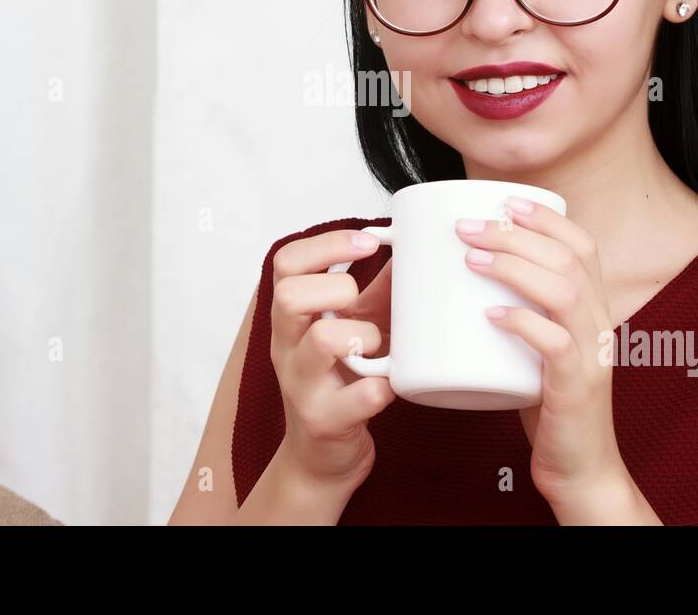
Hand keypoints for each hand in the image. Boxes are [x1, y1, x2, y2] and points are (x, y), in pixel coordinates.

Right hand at [269, 229, 397, 488]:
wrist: (322, 455)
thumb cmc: (339, 382)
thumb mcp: (353, 326)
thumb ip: (377, 290)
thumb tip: (411, 247)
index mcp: (292, 318)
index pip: (287, 264)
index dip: (327, 244)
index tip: (368, 241)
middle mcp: (287, 348)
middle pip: (290, 295)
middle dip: (337, 287)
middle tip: (362, 300)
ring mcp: (302, 385)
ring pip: (321, 339)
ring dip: (362, 334)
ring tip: (377, 346)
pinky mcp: (325, 420)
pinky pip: (357, 396)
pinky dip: (381, 386)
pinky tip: (390, 383)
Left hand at [455, 196, 627, 511]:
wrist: (579, 470)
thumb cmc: (549, 408)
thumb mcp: (536, 350)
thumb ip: (518, 314)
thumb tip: (464, 277)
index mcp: (594, 311)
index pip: (583, 247)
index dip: (547, 218)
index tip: (505, 201)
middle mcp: (600, 325)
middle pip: (569, 258)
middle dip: (516, 233)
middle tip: (467, 227)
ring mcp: (593, 356)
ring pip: (565, 291)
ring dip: (515, 267)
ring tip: (471, 258)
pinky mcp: (577, 389)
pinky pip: (556, 345)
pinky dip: (523, 323)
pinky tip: (492, 316)